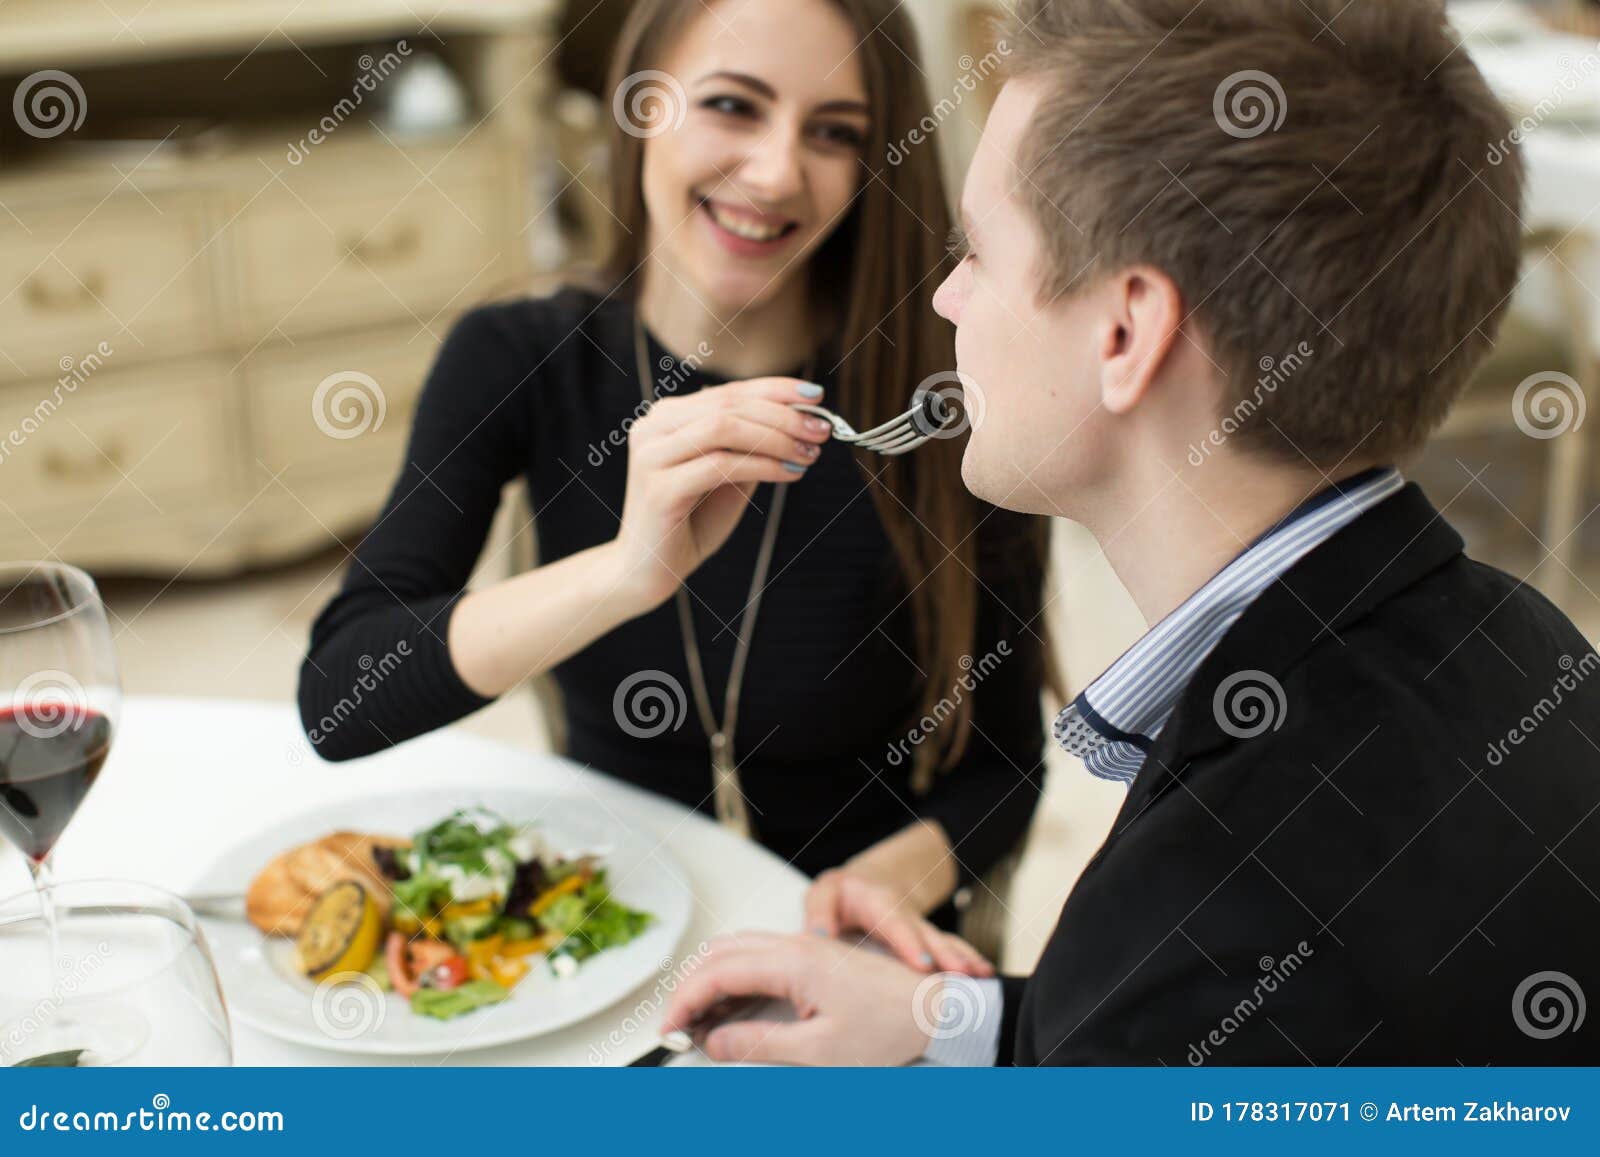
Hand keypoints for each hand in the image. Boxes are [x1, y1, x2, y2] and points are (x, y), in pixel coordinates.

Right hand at [612, 378, 831, 609]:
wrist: (648, 571)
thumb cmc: (691, 522)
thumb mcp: (729, 476)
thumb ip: (752, 446)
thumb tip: (801, 421)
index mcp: (668, 417)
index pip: (729, 390)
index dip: (776, 389)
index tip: (816, 397)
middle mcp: (653, 427)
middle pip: (729, 404)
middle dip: (783, 414)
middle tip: (820, 430)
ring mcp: (652, 456)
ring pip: (724, 428)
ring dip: (776, 438)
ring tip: (809, 454)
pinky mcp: (659, 489)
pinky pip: (721, 466)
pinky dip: (763, 466)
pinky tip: (790, 474)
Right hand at [663, 932, 936, 1064]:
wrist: (937, 1012)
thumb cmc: (889, 1030)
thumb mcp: (820, 1051)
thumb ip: (760, 1044)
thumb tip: (715, 1041)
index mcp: (793, 961)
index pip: (718, 972)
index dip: (684, 1001)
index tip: (669, 1031)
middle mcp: (795, 945)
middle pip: (721, 953)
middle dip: (689, 987)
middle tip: (676, 1027)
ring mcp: (804, 947)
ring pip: (738, 950)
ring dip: (710, 979)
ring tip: (698, 1020)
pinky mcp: (814, 958)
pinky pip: (760, 957)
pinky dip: (733, 977)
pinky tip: (731, 1008)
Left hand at [805, 868, 993, 976]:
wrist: (866, 883)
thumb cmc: (841, 894)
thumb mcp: (824, 894)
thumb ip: (819, 914)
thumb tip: (817, 939)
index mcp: (877, 902)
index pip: (895, 922)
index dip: (909, 943)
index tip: (923, 965)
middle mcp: (905, 913)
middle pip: (927, 933)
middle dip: (945, 954)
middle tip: (961, 974)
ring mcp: (920, 927)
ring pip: (944, 941)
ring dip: (962, 958)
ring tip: (982, 975)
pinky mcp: (928, 941)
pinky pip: (951, 948)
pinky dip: (968, 959)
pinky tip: (985, 974)